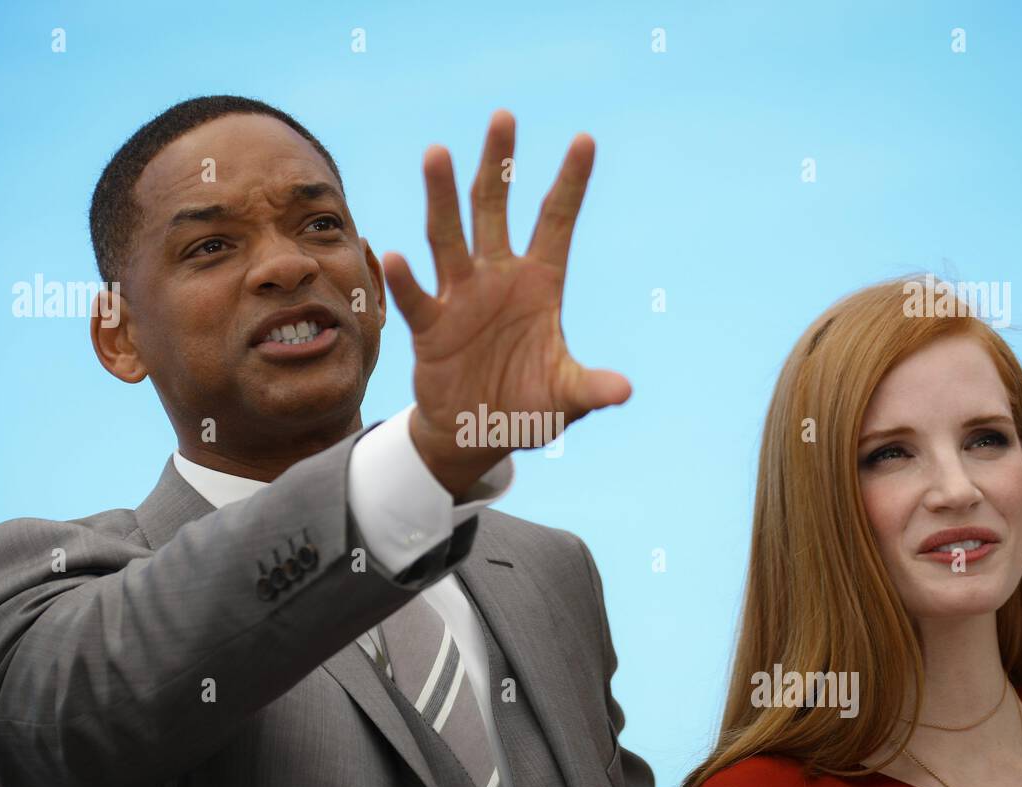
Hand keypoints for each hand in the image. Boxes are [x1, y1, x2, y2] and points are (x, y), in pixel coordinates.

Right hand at [383, 109, 631, 496]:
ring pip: (450, 237)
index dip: (571, 184)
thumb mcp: (565, 397)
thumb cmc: (526, 408)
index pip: (556, 222)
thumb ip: (591, 388)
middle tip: (504, 116)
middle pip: (495, 209)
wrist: (476, 435)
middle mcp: (498, 278)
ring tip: (437, 152)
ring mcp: (460, 297)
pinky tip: (397, 254)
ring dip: (443, 197)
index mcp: (541, 285)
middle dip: (499, 164)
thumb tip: (624, 391)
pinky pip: (417, 298)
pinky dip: (408, 279)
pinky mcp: (429, 326)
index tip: (585, 139)